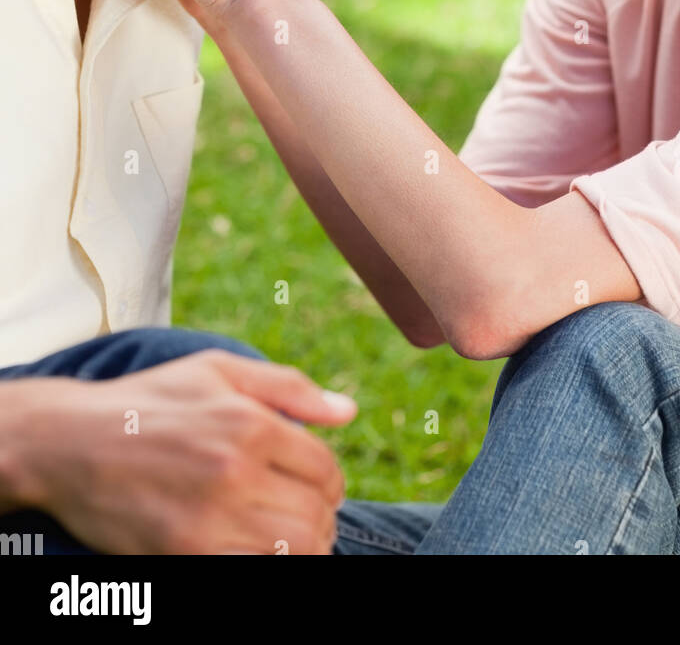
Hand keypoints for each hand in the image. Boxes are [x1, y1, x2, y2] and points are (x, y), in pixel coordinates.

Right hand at [19, 350, 355, 554]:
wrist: (69, 442)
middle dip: (322, 519)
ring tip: (289, 536)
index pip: (325, 469)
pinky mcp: (185, 554)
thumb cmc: (149, 401)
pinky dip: (268, 564)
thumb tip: (348, 411)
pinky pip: (254, 571)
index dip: (331, 482)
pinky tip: (257, 549)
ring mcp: (209, 518)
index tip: (318, 487)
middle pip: (316, 515)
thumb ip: (288, 388)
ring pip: (295, 551)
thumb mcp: (217, 371)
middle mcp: (235, 471)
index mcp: (249, 422)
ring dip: (303, 547)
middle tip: (306, 515)